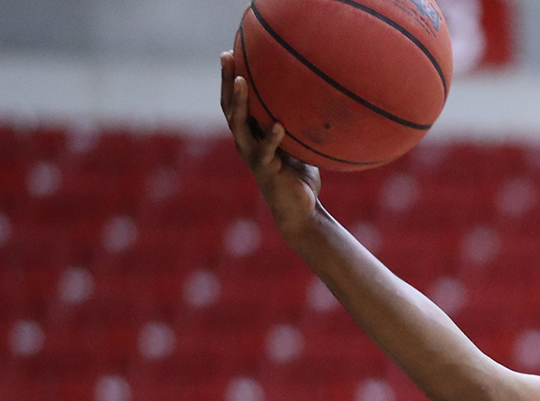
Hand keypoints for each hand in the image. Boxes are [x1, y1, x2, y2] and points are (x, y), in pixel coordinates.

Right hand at [220, 51, 320, 235]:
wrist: (301, 209)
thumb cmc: (300, 176)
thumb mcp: (298, 144)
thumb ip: (298, 124)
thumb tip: (314, 97)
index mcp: (251, 135)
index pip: (235, 102)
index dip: (229, 79)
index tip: (230, 52)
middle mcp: (247, 143)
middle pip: (229, 107)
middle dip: (226, 81)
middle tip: (225, 56)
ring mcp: (254, 157)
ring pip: (239, 126)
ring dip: (239, 103)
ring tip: (240, 81)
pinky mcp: (267, 171)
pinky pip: (267, 151)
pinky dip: (272, 138)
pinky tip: (278, 125)